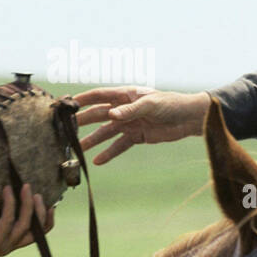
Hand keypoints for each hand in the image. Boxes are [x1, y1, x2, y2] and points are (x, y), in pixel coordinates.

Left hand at [0, 182, 53, 256]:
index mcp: (8, 238)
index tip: (49, 200)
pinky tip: (6, 190)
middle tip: (37, 192)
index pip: (37, 232)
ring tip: (25, 187)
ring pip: (26, 225)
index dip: (47, 218)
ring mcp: (1, 245)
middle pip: (38, 231)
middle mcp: (7, 245)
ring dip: (28, 205)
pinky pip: (8, 220)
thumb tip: (0, 177)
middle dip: (42, 211)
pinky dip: (10, 204)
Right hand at [72, 87, 211, 165]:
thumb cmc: (171, 103)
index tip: (68, 105)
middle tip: (67, 130)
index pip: (100, 95)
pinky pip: (120, 145)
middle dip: (83, 122)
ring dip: (93, 141)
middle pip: (99, 115)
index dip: (84, 99)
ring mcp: (129, 123)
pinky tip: (97, 161)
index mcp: (126, 95)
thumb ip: (130, 110)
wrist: (189, 118)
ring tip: (78, 150)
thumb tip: (111, 115)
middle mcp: (124, 108)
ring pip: (106, 132)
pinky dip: (109, 153)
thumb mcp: (151, 104)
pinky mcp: (137, 136)